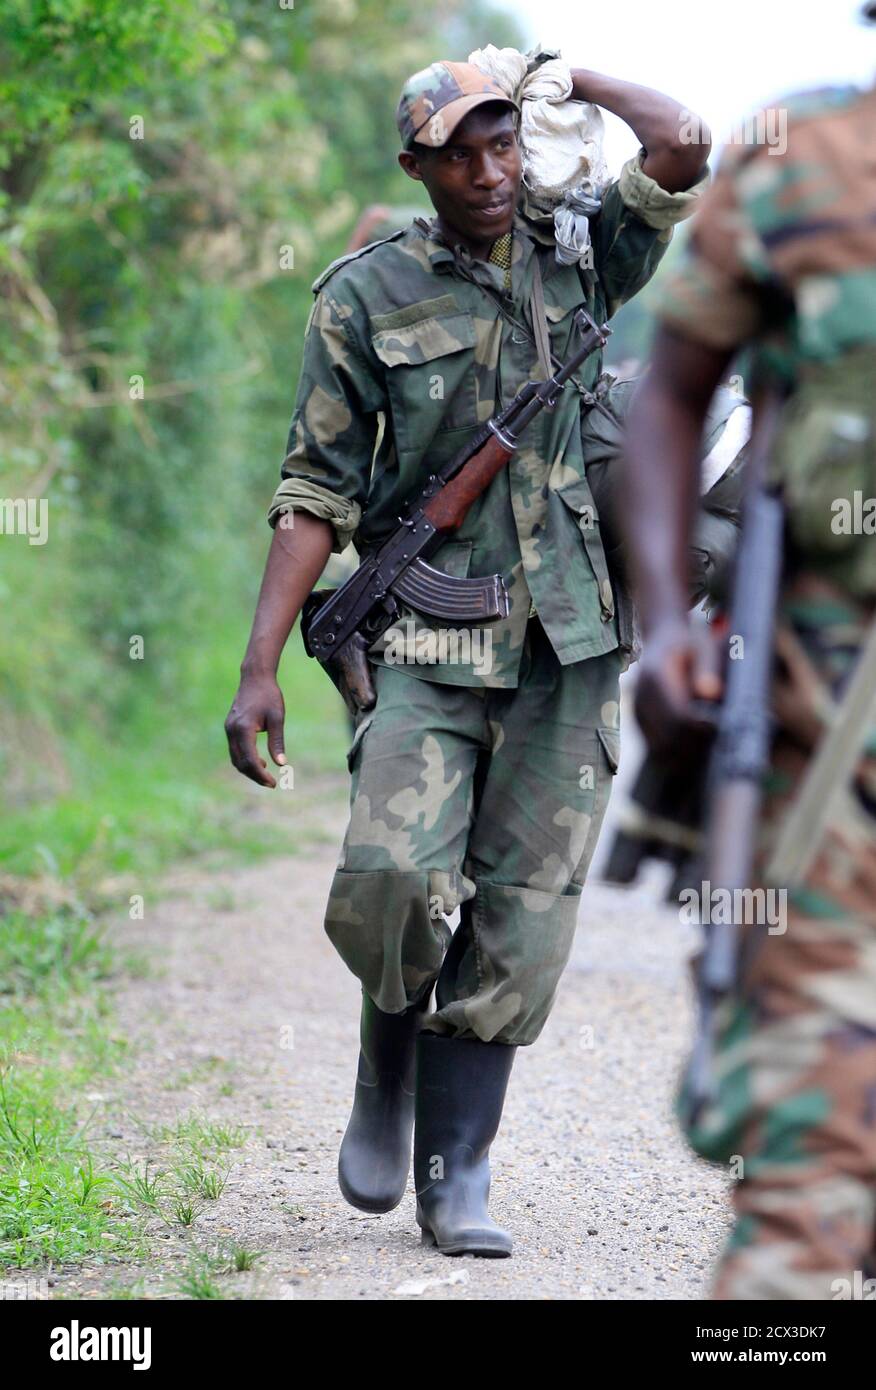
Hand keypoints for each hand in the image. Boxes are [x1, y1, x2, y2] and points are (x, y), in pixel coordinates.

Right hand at [224, 672, 286, 786]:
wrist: (255, 678)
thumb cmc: (269, 696)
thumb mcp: (277, 718)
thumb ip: (277, 741)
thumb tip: (282, 764)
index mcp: (243, 729)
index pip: (250, 760)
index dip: (260, 776)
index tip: (273, 783)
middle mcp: (232, 730)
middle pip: (240, 763)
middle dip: (254, 776)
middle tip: (271, 783)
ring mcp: (228, 729)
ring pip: (235, 758)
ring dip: (249, 769)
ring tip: (266, 774)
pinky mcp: (230, 727)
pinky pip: (235, 750)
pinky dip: (245, 759)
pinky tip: (260, 761)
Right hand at [635, 615, 722, 756]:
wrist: (663, 640)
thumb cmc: (690, 645)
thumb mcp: (703, 648)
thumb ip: (707, 669)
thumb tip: (710, 693)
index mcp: (655, 677)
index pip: (677, 716)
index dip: (699, 728)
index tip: (718, 729)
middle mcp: (641, 696)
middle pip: (665, 736)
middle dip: (691, 745)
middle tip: (715, 743)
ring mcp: (637, 710)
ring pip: (658, 745)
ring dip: (681, 752)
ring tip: (704, 747)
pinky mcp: (639, 720)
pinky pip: (654, 744)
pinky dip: (672, 750)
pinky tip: (690, 747)